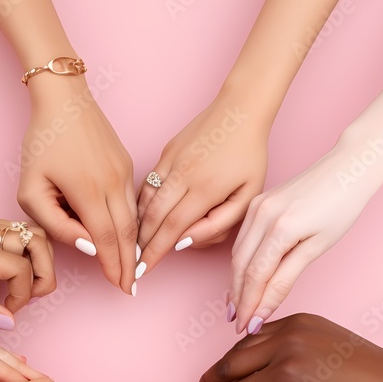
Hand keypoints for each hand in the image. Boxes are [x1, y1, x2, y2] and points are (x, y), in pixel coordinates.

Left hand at [0, 213, 55, 327]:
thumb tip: (10, 320)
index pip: (19, 265)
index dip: (25, 292)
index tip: (11, 311)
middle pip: (34, 239)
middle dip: (43, 270)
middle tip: (31, 296)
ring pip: (27, 229)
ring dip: (36, 257)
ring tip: (23, 285)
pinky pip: (11, 228)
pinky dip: (22, 248)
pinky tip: (8, 272)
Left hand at [17, 77, 137, 293]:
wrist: (64, 99)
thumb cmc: (42, 142)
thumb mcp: (31, 189)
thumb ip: (55, 223)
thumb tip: (86, 245)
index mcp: (89, 190)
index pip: (107, 240)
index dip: (114, 267)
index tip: (120, 287)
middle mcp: (114, 183)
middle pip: (128, 234)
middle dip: (131, 264)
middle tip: (132, 287)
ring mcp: (124, 172)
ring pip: (134, 219)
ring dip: (134, 246)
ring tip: (133, 268)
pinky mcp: (127, 165)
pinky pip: (133, 202)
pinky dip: (132, 224)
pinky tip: (127, 238)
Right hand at [137, 98, 267, 274]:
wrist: (240, 111)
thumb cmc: (249, 156)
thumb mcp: (247, 196)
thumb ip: (218, 224)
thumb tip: (184, 241)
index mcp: (205, 189)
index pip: (171, 229)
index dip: (154, 253)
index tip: (143, 270)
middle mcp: (182, 175)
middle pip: (152, 218)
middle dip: (141, 245)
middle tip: (133, 265)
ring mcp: (170, 161)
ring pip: (144, 201)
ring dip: (137, 225)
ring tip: (135, 245)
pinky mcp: (165, 152)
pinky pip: (147, 184)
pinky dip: (140, 204)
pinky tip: (141, 218)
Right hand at [199, 313, 382, 381]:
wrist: (382, 377)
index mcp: (286, 376)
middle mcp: (286, 346)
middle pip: (232, 363)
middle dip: (213, 378)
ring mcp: (293, 327)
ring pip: (244, 343)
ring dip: (228, 360)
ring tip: (218, 377)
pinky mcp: (300, 317)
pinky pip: (264, 331)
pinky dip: (250, 345)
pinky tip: (243, 360)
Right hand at [230, 147, 380, 333]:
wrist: (348, 167)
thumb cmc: (342, 206)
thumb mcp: (317, 247)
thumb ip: (286, 278)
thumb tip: (263, 307)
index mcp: (281, 228)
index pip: (256, 277)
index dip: (249, 306)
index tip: (247, 327)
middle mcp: (262, 215)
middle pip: (240, 267)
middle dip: (238, 298)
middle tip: (238, 323)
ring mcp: (256, 206)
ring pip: (236, 254)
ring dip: (236, 282)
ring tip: (237, 307)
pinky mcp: (256, 202)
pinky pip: (242, 239)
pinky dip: (241, 262)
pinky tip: (243, 278)